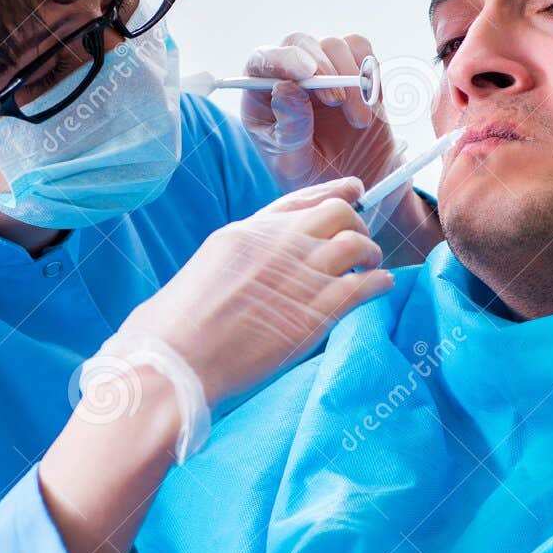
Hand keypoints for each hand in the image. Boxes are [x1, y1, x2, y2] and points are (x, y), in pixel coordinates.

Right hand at [110, 177, 392, 405]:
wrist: (176, 361)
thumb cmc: (171, 331)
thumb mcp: (202, 273)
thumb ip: (233, 263)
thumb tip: (241, 274)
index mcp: (245, 233)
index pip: (300, 201)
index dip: (334, 193)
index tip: (354, 191)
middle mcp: (277, 245)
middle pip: (337, 213)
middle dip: (355, 224)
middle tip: (360, 244)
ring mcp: (300, 274)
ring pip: (358, 243)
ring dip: (372, 253)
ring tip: (372, 267)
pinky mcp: (318, 310)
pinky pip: (366, 283)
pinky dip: (380, 281)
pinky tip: (381, 287)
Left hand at [241, 33, 402, 192]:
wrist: (358, 182)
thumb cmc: (317, 177)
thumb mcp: (295, 165)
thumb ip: (290, 130)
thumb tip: (285, 88)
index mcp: (261, 98)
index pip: (260, 62)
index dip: (282, 59)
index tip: (307, 72)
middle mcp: (289, 76)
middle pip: (299, 42)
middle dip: (322, 66)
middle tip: (337, 101)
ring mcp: (322, 69)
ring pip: (334, 45)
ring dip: (350, 79)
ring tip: (359, 121)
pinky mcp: (353, 69)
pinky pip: (362, 51)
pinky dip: (371, 75)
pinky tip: (370, 107)